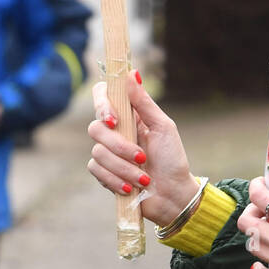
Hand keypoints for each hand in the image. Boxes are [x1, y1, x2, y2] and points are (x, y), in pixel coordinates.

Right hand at [87, 70, 198, 225]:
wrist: (172, 196)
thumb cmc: (172, 159)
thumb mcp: (163, 127)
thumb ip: (144, 102)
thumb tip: (131, 72)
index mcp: (129, 115)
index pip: (102, 96)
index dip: (102, 104)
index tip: (114, 119)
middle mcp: (115, 131)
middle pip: (96, 128)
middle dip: (120, 147)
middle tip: (142, 157)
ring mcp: (108, 152)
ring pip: (97, 152)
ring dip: (123, 168)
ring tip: (143, 177)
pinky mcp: (104, 173)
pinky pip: (96, 170)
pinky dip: (116, 180)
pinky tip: (131, 187)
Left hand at [239, 176, 268, 268]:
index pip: (259, 196)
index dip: (255, 187)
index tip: (261, 185)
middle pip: (245, 222)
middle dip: (250, 214)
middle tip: (262, 213)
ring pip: (250, 245)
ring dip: (255, 237)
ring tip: (267, 235)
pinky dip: (259, 268)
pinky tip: (265, 264)